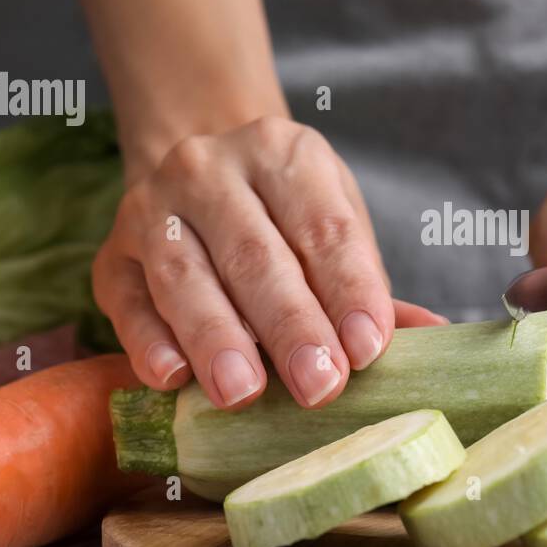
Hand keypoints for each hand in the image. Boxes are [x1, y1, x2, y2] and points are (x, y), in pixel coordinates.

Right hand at [94, 116, 445, 408]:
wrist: (197, 171)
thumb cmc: (283, 215)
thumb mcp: (333, 224)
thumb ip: (370, 284)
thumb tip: (436, 337)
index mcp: (284, 154)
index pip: (324, 226)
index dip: (349, 289)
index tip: (370, 348)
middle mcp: (211, 169)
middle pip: (256, 254)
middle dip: (291, 324)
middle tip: (320, 386)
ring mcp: (152, 208)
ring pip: (186, 275)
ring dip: (217, 338)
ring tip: (245, 392)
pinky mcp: (111, 256)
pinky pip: (128, 302)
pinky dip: (149, 341)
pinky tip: (173, 379)